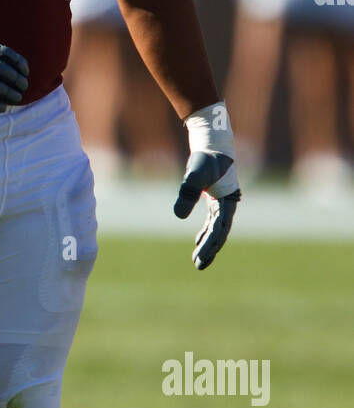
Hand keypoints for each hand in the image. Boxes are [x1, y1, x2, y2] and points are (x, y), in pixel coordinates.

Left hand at [174, 104, 239, 269]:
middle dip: (210, 249)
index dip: (211, 244)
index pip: (220, 228)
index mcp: (228, 201)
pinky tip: (198, 241)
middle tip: (199, 265)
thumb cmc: (205, 158)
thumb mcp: (195, 175)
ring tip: (198, 259)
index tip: (201, 255)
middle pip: (220, 232)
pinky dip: (206, 231)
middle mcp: (228, 204)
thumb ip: (187, 193)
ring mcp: (223, 202)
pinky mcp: (216, 198)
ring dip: (208, 243)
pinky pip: (213, 220)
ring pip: (217, 228)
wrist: (212, 142)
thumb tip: (178, 217)